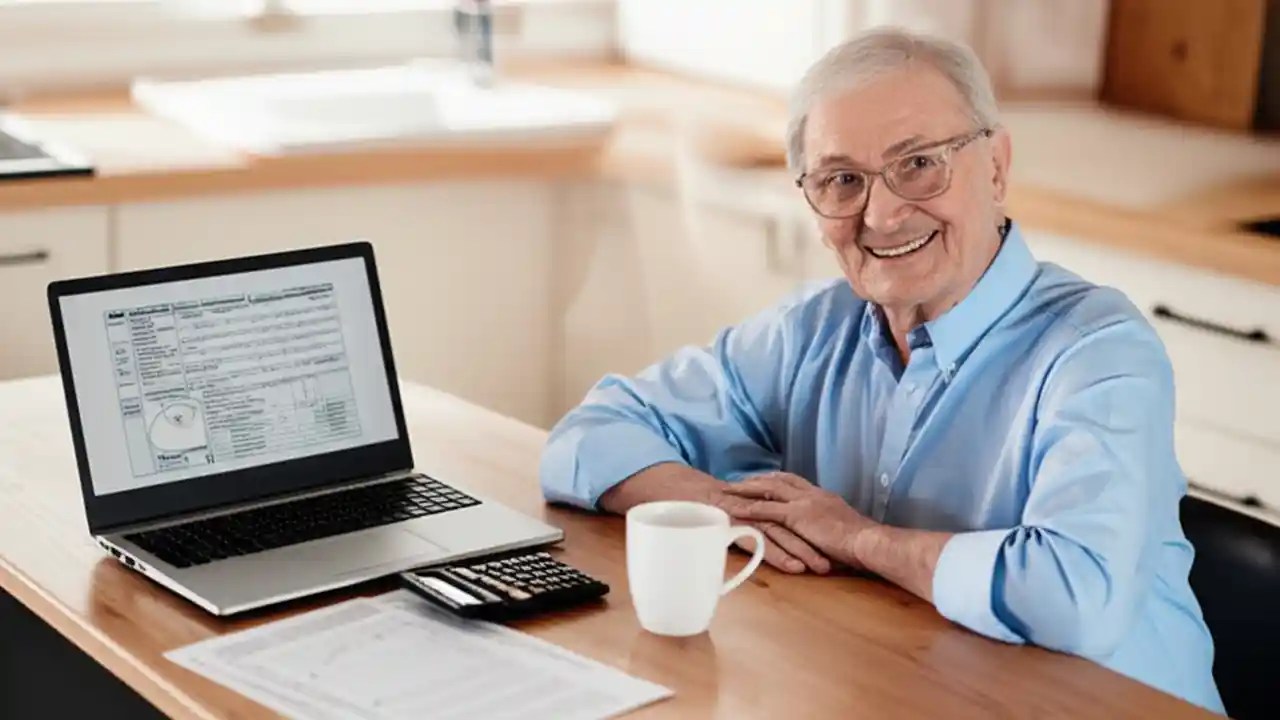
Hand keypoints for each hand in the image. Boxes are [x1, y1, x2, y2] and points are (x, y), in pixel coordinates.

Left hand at [722, 472, 876, 569]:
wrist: (867, 542)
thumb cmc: (860, 542)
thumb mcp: (842, 527)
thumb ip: (828, 525)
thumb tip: (824, 531)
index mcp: (822, 496)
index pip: (794, 481)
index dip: (775, 479)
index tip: (761, 478)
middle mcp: (811, 493)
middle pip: (778, 479)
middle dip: (756, 479)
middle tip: (738, 481)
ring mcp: (804, 502)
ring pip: (768, 489)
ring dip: (746, 489)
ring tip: (728, 491)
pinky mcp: (798, 515)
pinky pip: (768, 509)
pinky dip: (750, 508)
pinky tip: (736, 510)